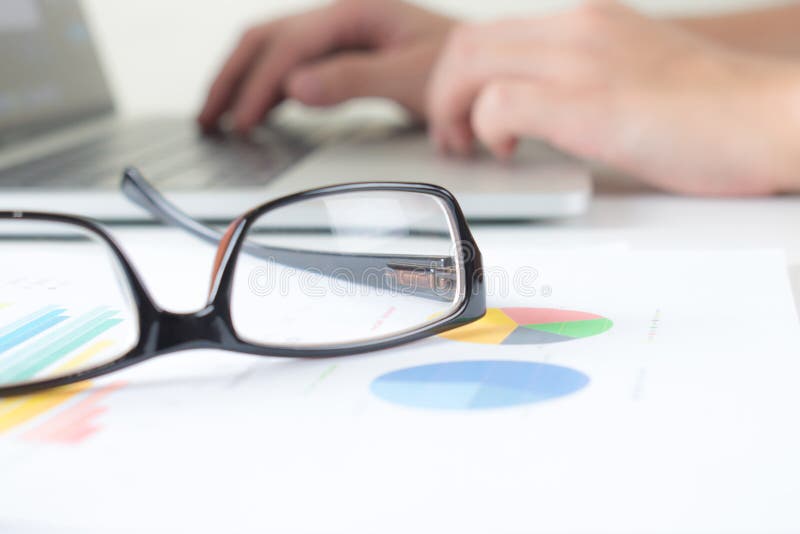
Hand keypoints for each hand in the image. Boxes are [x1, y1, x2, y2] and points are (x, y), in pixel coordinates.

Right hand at [198, 0, 454, 132]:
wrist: (486, 72)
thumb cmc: (460, 73)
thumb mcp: (410, 78)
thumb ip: (352, 80)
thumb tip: (294, 87)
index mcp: (356, 12)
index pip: (289, 46)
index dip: (259, 85)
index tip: (242, 123)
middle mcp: (343, 17)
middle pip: (268, 39)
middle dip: (232, 78)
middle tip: (207, 117)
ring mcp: (343, 35)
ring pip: (274, 51)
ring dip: (242, 82)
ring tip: (216, 116)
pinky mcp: (346, 56)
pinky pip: (294, 67)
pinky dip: (267, 90)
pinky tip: (256, 111)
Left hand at [427, 0, 799, 194]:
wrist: (769, 117)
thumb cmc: (713, 111)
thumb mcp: (635, 73)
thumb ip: (585, 79)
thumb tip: (541, 110)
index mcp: (587, 22)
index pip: (491, 32)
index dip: (459, 77)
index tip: (462, 114)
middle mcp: (577, 29)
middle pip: (466, 43)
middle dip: (442, 94)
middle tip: (453, 136)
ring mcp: (581, 61)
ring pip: (469, 64)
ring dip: (452, 111)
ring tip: (470, 145)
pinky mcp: (589, 102)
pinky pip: (501, 104)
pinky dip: (487, 130)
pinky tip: (507, 152)